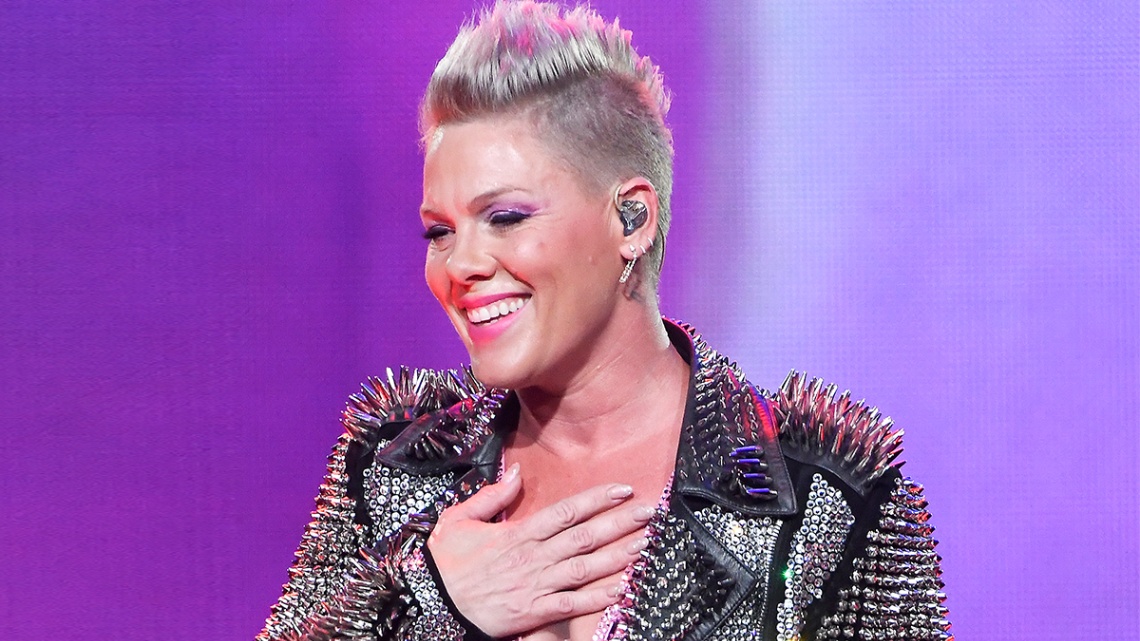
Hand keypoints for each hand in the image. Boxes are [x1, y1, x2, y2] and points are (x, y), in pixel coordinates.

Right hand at [426, 464, 654, 636]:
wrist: (429, 603)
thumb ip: (493, 495)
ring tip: (644, 544)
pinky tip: (621, 588)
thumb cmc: (444, 562)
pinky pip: (572, 605)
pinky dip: (598, 598)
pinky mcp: (534, 612)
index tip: (622, 489)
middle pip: (585, 537)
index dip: (597, 499)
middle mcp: (533, 557)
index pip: (566, 511)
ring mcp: (536, 585)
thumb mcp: (461, 518)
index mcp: (519, 533)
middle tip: (648, 512)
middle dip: (619, 523)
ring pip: (586, 568)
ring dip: (618, 556)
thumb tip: (516, 471)